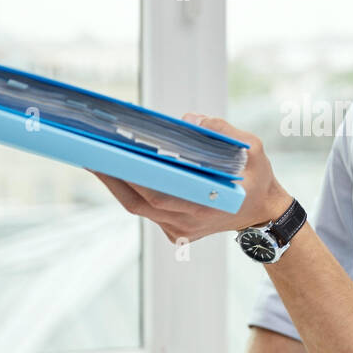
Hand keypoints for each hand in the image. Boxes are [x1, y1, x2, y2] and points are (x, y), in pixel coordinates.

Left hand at [92, 114, 291, 243]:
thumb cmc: (258, 179)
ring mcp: (178, 230)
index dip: (129, 177)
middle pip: (137, 202)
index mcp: (206, 206)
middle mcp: (187, 223)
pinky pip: (146, 209)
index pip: (157, 194)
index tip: (108, 155)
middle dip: (111, 176)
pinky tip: (119, 168)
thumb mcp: (252, 149)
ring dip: (116, 182)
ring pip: (138, 207)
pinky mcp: (174, 230)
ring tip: (97, 155)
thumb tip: (187, 121)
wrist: (263, 214)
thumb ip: (222, 132)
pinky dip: (130, 189)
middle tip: (88, 150)